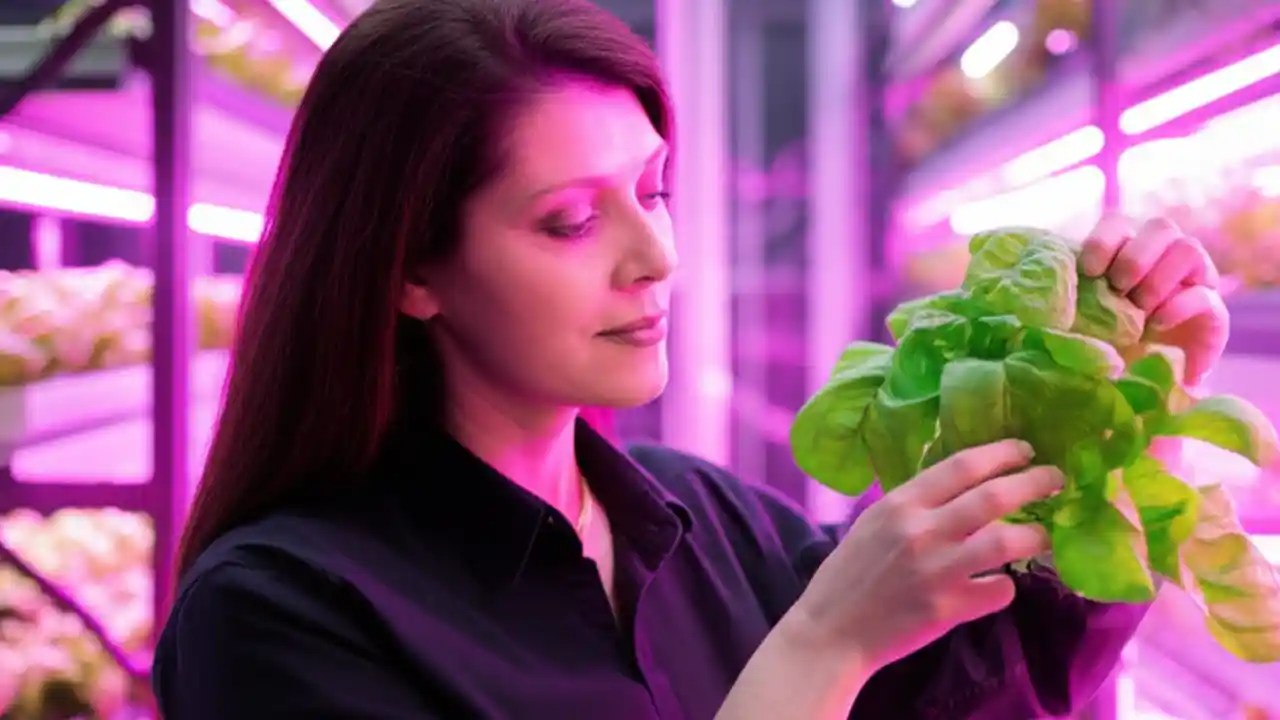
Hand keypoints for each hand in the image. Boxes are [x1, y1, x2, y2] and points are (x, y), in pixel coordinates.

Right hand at [786, 440, 1062, 671]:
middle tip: (1055, 479)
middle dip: (1034, 482)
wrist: (832, 631)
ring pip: (1007, 541)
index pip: (962, 465)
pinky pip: (1000, 590)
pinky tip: (1000, 585)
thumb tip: (962, 485)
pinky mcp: (949, 608)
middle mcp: (921, 531)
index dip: (1001, 453)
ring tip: (1045, 534)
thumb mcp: (874, 523)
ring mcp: (938, 571)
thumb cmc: (850, 574)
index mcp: (900, 504)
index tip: (1024, 449)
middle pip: (994, 496)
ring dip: (1036, 535)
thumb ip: (915, 504)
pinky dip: (1007, 585)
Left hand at [1080, 215, 1228, 385]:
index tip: (1089, 270)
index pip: (1118, 224)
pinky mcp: (1213, 312)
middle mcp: (1164, 257)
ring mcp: (1194, 280)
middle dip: (1135, 257)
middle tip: (1118, 288)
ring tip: (1139, 309)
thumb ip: (1076, 299)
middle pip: (1161, 227)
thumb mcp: (1087, 317)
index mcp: (1127, 251)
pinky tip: (1156, 323)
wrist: (1143, 381)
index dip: (1103, 240)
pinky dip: (1179, 305)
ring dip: (1158, 278)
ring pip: (1188, 249)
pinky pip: (1205, 294)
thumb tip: (1043, 297)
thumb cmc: (1106, 343)